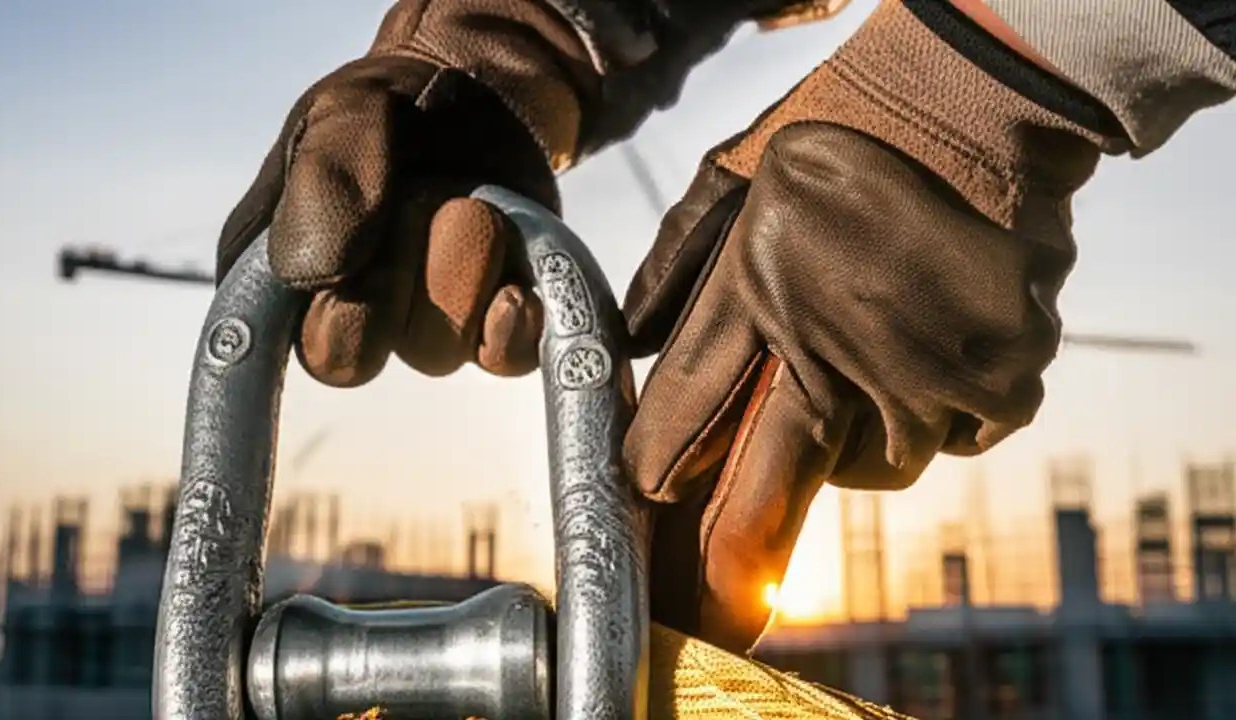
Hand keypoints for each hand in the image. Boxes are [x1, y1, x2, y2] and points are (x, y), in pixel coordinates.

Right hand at [216, 0, 591, 383]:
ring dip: (459, 266)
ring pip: (436, 352)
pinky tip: (516, 285)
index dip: (329, 316)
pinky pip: (503, 359)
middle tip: (415, 203)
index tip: (356, 262)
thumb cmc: (393, 105)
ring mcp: (425, 323)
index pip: (277, 346)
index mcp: (287, 272)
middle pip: (354, 359)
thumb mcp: (346, 113)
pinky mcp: (492, 321)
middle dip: (389, 281)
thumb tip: (316, 274)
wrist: (483, 88)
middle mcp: (350, 311)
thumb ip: (325, 178)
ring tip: (468, 202)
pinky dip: (511, 325)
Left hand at [623, 0, 1113, 652]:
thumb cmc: (846, 131)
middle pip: (770, 480)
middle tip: (713, 612)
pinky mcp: (996, 383)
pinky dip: (948, 413)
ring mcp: (920, 373)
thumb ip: (679, 252)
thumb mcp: (736, 170)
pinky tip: (939, 356)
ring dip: (868, 440)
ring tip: (874, 380)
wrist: (974, 107)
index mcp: (758, 292)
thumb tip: (634, 327)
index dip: (656, 461)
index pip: (687, 404)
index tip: (640, 498)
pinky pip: (959, 435)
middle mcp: (834, 347)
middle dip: (733, 550)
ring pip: (879, 464)